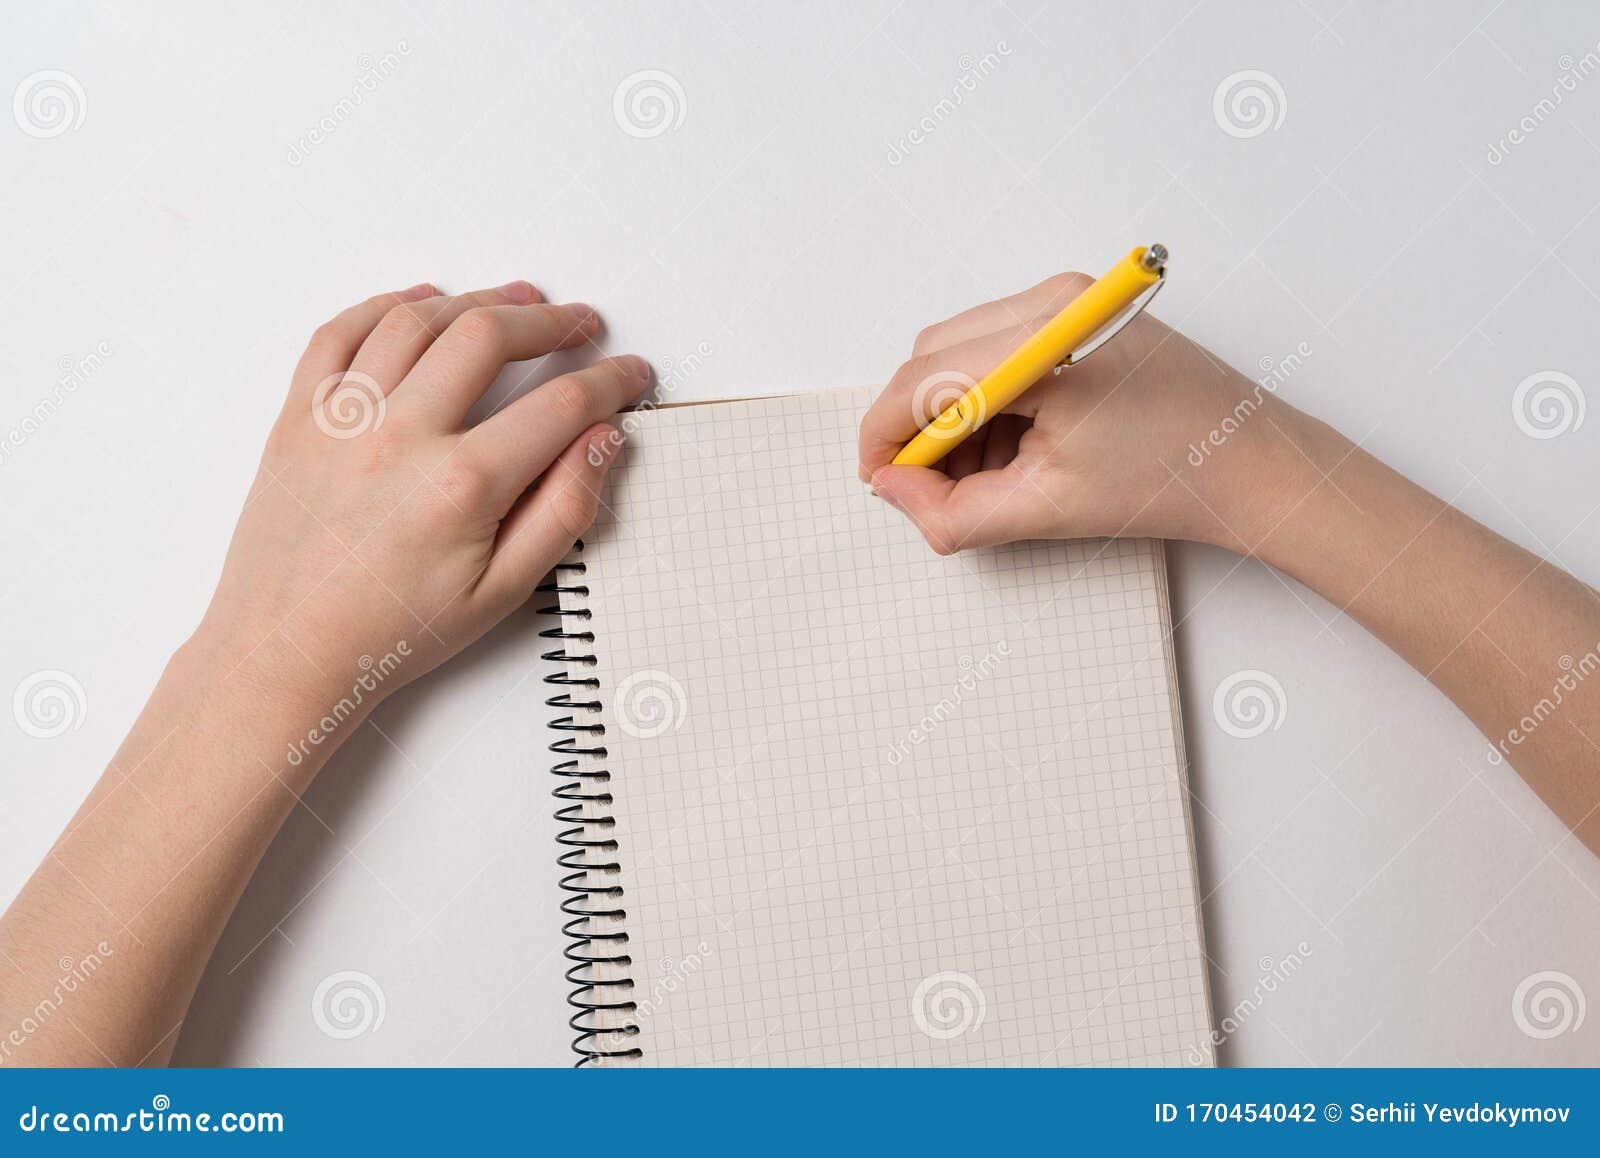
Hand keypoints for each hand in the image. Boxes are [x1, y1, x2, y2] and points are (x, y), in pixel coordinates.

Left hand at [194, 279, 649, 710]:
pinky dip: (384, 305)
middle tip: (578, 323)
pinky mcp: (299, 418)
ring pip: (417, 321)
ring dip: (475, 300)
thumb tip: (601, 442)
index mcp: (461, 486)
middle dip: (549, 321)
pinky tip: (420, 304)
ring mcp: (343, 420)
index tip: (628, 373)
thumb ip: (563, 511)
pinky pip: (339, 333)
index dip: (609, 379)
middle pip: (489, 336)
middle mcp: (400, 438)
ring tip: (513, 301)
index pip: (560, 404)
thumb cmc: (391, 632)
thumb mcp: (503, 593)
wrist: (287, 652)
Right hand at [859, 271, 1326, 554]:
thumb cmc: (1173, 480)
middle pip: (932, 356)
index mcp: (1047, 342)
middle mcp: (1053, 300)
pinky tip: (1015, 450)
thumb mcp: (1044, 511)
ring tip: (989, 477)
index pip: (923, 379)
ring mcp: (1067, 299)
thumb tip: (893, 492)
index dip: (885, 436)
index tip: (878, 481)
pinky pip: (997, 349)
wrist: (1254, 466)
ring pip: (959, 352)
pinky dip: (986, 401)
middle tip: (930, 489)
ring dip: (952, 416)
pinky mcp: (1078, 312)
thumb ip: (951, 511)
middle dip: (918, 426)